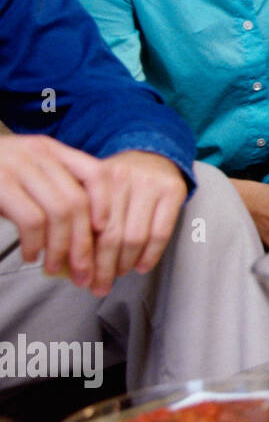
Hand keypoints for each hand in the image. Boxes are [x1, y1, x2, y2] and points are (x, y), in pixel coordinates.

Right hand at [0, 134, 99, 285]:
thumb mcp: (28, 176)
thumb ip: (55, 192)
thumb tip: (88, 236)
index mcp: (52, 150)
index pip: (95, 173)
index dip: (105, 205)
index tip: (104, 233)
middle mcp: (38, 154)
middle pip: (79, 201)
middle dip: (84, 242)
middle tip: (85, 271)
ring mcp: (18, 166)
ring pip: (60, 212)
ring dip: (62, 247)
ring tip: (55, 267)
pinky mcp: (0, 184)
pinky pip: (32, 220)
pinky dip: (36, 243)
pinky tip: (31, 255)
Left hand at [81, 150, 186, 294]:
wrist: (153, 155)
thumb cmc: (118, 183)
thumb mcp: (94, 190)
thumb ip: (83, 217)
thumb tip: (69, 262)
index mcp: (94, 177)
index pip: (86, 226)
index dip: (82, 256)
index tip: (79, 278)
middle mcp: (120, 176)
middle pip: (110, 234)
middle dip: (103, 267)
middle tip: (98, 287)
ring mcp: (148, 183)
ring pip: (134, 237)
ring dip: (125, 264)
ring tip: (118, 276)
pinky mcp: (172, 190)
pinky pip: (160, 233)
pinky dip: (150, 255)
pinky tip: (141, 267)